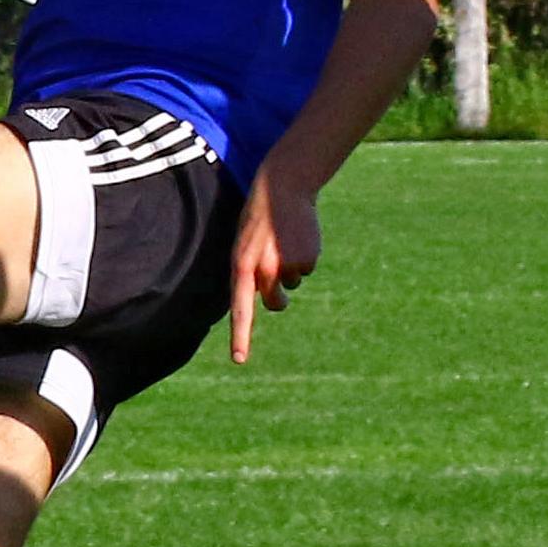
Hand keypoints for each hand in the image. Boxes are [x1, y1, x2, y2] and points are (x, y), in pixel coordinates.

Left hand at [227, 154, 322, 359]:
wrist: (283, 187)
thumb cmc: (258, 219)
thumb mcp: (245, 245)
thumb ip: (251, 274)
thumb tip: (273, 300)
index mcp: (241, 267)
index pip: (240, 308)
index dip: (240, 336)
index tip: (239, 359)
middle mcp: (263, 270)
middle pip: (274, 302)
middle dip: (277, 294)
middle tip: (276, 265)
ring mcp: (286, 266)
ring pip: (293, 283)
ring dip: (291, 267)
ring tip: (285, 239)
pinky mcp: (307, 259)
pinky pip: (307, 269)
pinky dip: (305, 256)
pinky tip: (299, 236)